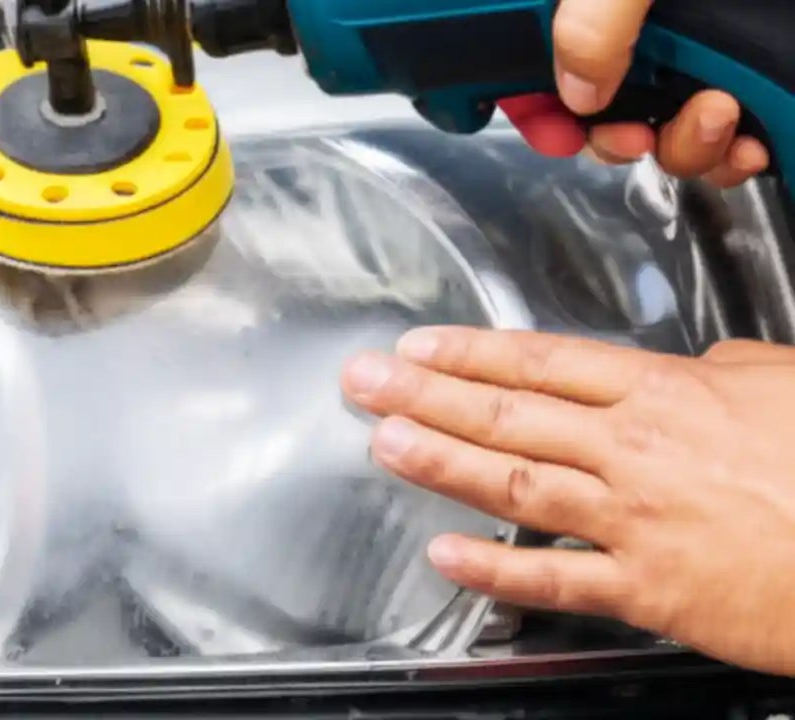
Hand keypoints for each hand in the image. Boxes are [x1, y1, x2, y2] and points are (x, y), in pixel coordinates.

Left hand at [341, 328, 794, 675]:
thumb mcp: (785, 384)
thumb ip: (725, 370)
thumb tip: (695, 364)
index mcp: (666, 392)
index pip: (542, 361)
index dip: (470, 353)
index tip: (417, 347)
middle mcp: (636, 450)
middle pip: (509, 413)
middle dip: (426, 395)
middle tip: (364, 382)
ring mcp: (636, 520)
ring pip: (516, 484)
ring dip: (441, 462)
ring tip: (383, 442)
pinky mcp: (650, 590)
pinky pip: (557, 578)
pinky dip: (495, 569)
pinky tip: (444, 555)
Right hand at [498, 0, 768, 187]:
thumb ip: (591, 21)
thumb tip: (580, 92)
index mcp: (590, 10)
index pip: (531, 71)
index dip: (536, 114)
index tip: (558, 138)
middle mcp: (633, 35)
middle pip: (596, 114)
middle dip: (617, 141)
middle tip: (639, 134)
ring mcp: (687, 57)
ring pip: (660, 134)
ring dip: (684, 149)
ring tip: (717, 116)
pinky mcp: (738, 77)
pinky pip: (720, 139)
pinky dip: (730, 154)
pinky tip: (747, 141)